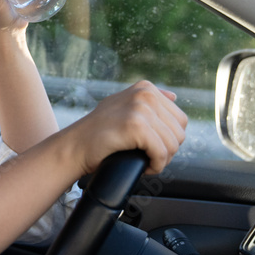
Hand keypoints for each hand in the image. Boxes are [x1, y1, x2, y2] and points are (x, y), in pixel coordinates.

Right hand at [55, 81, 186, 175]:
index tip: (149, 147)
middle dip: (167, 151)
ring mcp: (140, 108)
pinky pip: (161, 153)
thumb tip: (174, 96)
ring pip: (173, 145)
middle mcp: (145, 94)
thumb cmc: (97, 132)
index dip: (168, 139)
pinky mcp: (135, 126)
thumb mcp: (123, 105)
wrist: (74, 147)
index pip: (180, 119)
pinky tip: (144, 167)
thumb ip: (147, 99)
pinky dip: (156, 166)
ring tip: (145, 162)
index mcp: (145, 88)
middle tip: (147, 157)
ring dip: (161, 160)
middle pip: (179, 133)